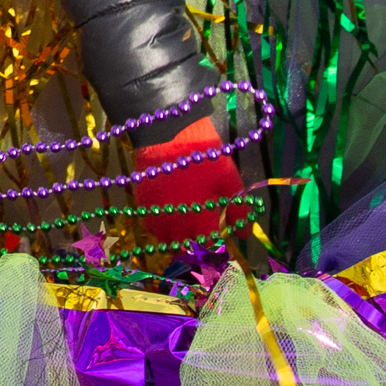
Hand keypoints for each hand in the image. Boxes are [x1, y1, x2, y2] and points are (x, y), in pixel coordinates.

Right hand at [130, 116, 247, 244]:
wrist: (168, 134)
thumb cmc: (204, 157)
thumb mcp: (229, 182)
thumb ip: (238, 211)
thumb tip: (243, 234)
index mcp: (199, 224)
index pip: (208, 250)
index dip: (216, 247)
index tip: (220, 240)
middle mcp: (174, 227)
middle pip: (186, 250)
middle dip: (197, 246)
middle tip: (204, 234)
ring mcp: (155, 217)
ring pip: (166, 243)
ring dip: (178, 240)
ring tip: (188, 227)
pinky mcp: (142, 206)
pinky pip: (152, 229)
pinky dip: (162, 228)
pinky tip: (172, 217)